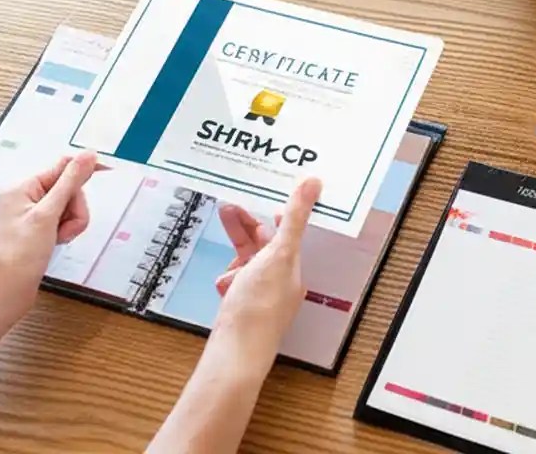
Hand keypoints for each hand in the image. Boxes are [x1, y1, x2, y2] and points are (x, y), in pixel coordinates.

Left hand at [0, 151, 100, 318]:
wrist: (5, 293)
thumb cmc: (18, 256)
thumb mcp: (47, 216)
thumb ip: (70, 183)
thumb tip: (88, 155)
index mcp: (22, 187)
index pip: (62, 167)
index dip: (84, 170)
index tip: (109, 170)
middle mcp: (25, 197)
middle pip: (69, 189)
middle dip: (75, 209)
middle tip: (64, 228)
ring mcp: (32, 214)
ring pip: (70, 207)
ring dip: (72, 223)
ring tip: (59, 238)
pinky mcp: (38, 229)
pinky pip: (63, 220)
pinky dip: (66, 230)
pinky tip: (57, 242)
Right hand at [211, 178, 320, 351]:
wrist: (236, 353)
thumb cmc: (258, 307)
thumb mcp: (278, 253)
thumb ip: (294, 217)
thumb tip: (314, 182)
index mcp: (292, 268)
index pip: (286, 234)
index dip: (273, 215)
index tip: (258, 196)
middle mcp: (280, 283)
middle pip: (262, 247)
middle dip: (244, 227)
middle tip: (226, 207)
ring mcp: (260, 298)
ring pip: (246, 265)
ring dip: (234, 254)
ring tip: (221, 242)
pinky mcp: (241, 310)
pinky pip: (234, 286)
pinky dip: (227, 281)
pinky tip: (222, 286)